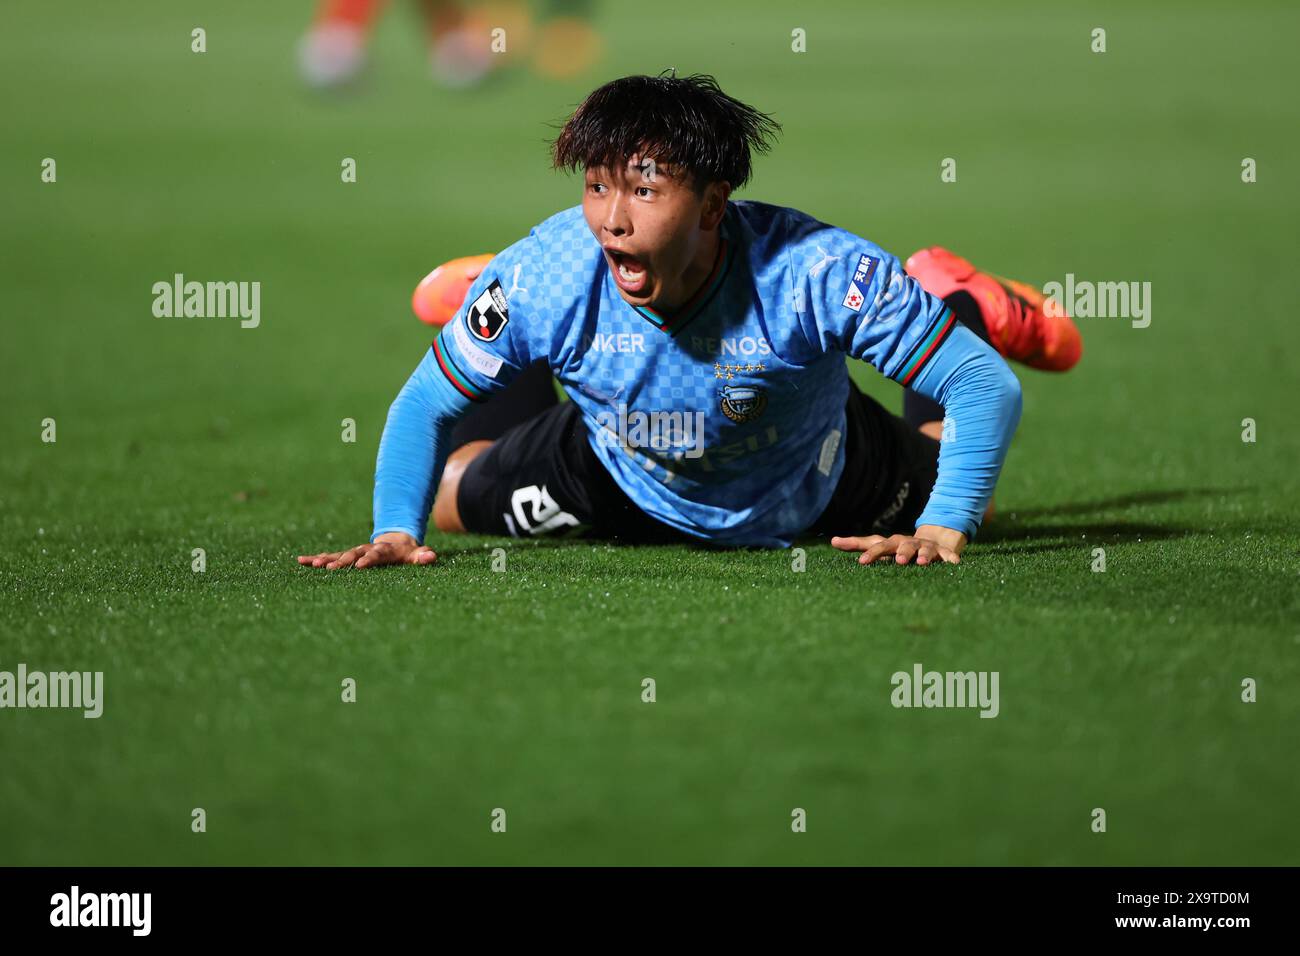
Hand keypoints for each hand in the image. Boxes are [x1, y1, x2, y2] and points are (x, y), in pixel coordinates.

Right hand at [297, 532, 435, 569]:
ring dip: (325, 559)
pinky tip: (302, 561)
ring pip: (338, 554)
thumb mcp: (416, 555)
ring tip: (310, 563)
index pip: (376, 554)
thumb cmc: (406, 554)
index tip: (360, 566)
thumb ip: (422, 556)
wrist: (395, 541)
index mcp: (383, 550)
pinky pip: (330, 556)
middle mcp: (366, 549)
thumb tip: (432, 556)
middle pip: (353, 554)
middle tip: (331, 568)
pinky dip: (316, 558)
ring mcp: (354, 552)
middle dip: (343, 560)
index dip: (369, 559)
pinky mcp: (346, 556)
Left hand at [831, 525, 966, 565]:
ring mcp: (926, 547)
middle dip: (901, 552)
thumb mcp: (880, 545)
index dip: (871, 553)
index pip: (879, 546)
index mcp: (893, 543)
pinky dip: (950, 558)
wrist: (931, 539)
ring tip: (922, 562)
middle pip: (903, 545)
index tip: (861, 562)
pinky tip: (954, 564)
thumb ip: (857, 544)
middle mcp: (909, 543)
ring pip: (924, 549)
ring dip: (923, 555)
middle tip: (899, 561)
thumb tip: (832, 541)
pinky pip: (947, 555)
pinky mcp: (943, 552)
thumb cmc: (899, 547)